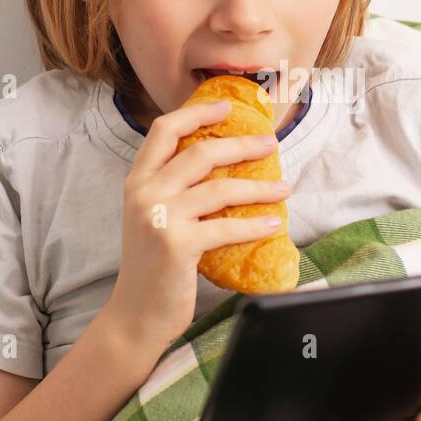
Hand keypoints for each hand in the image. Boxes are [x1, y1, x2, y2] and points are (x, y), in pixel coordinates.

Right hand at [106, 98, 292, 351]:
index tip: (226, 107)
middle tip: (270, 144)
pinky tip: (274, 222)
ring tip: (285, 187)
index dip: (197, 113)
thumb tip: (221, 163)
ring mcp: (160, 218)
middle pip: (200, 153)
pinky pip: (227, 227)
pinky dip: (256, 224)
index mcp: (137, 181)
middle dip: (241, 145)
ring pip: (220, 188)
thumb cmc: (152, 266)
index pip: (163, 130)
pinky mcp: (178, 245)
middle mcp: (144, 194)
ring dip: (259, 187)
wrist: (136, 314)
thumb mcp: (151, 217)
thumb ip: (172, 188)